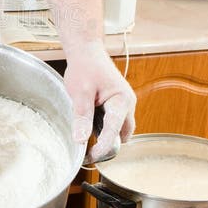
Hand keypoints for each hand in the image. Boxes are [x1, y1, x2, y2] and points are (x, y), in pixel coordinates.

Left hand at [64, 40, 135, 163]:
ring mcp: (124, 105)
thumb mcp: (80, 93)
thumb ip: (82, 117)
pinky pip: (115, 124)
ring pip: (119, 130)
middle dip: (107, 145)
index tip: (89, 156)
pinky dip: (104, 129)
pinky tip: (90, 126)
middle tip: (87, 152)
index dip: (103, 147)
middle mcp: (127, 104)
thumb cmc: (85, 67)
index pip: (114, 131)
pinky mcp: (117, 106)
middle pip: (122, 135)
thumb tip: (80, 140)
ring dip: (106, 137)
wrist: (87, 51)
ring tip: (86, 137)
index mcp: (122, 100)